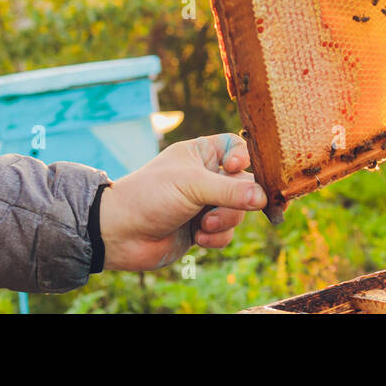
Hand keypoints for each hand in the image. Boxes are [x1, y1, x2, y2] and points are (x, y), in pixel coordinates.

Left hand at [98, 134, 267, 271]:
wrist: (121, 234)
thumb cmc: (150, 196)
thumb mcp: (192, 185)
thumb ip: (231, 190)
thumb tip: (264, 197)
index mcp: (202, 153)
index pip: (238, 147)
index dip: (242, 158)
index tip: (236, 167)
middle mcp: (206, 177)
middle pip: (244, 184)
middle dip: (234, 201)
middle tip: (215, 209)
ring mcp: (205, 204)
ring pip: (238, 212)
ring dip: (224, 221)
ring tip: (202, 225)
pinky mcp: (203, 229)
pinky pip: (227, 234)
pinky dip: (216, 238)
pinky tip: (197, 238)